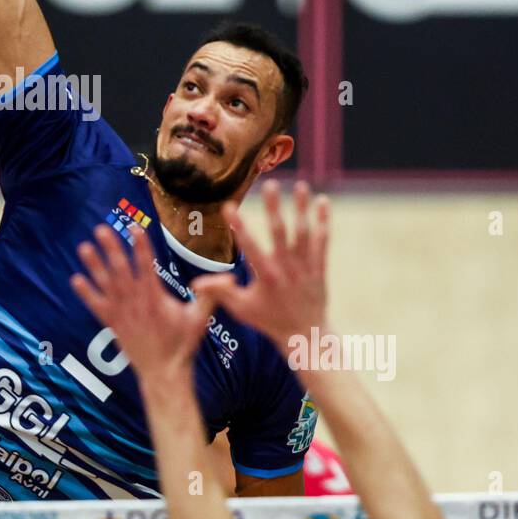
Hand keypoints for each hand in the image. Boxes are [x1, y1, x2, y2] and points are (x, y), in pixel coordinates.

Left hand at [70, 224, 214, 385]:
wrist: (163, 372)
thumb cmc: (182, 344)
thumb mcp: (199, 318)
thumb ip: (210, 296)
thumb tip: (227, 279)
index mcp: (155, 298)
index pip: (146, 265)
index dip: (140, 245)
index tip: (134, 228)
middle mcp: (135, 303)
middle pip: (120, 270)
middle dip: (111, 248)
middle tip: (101, 229)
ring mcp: (121, 313)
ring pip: (105, 284)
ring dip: (94, 265)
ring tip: (84, 247)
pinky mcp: (112, 324)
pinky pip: (96, 306)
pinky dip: (86, 293)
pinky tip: (75, 279)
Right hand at [191, 180, 330, 349]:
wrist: (305, 334)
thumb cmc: (268, 320)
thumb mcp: (240, 309)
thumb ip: (219, 292)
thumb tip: (195, 282)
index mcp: (266, 277)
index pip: (250, 247)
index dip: (239, 226)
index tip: (228, 207)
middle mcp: (287, 269)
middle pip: (280, 233)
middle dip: (274, 208)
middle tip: (270, 184)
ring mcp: (305, 267)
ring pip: (304, 233)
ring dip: (302, 208)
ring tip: (300, 185)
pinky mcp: (318, 267)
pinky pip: (322, 241)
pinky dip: (322, 221)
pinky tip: (322, 201)